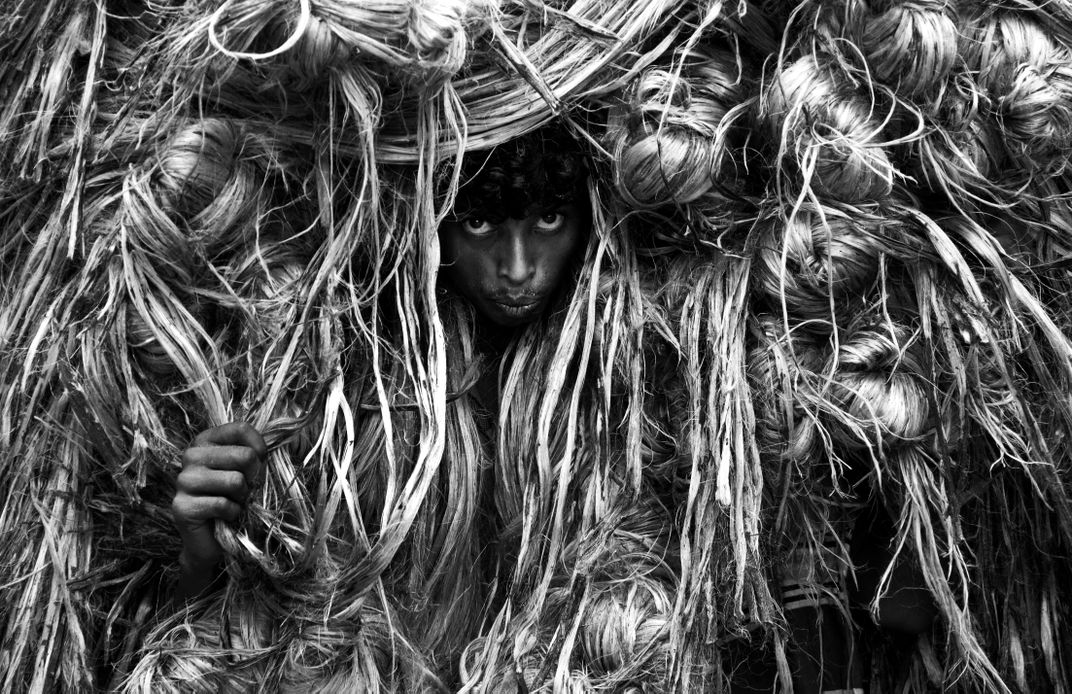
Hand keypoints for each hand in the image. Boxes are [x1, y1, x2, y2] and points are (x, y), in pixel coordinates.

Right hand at [172, 422, 265, 572]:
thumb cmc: (232, 499)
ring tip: (233, 503)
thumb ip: (253, 453)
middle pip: (244, 456)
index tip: (260, 463)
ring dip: (242, 498)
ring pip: (236, 481)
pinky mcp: (182, 506)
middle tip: (244, 491)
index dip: (259, 447)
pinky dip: (233, 514)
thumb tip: (265, 451)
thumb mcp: (244, 470)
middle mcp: (191, 456)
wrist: (210, 540)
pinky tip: (224, 517)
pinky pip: (224, 505)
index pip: (240, 428)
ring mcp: (183, 480)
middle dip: (254, 478)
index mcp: (205, 441)